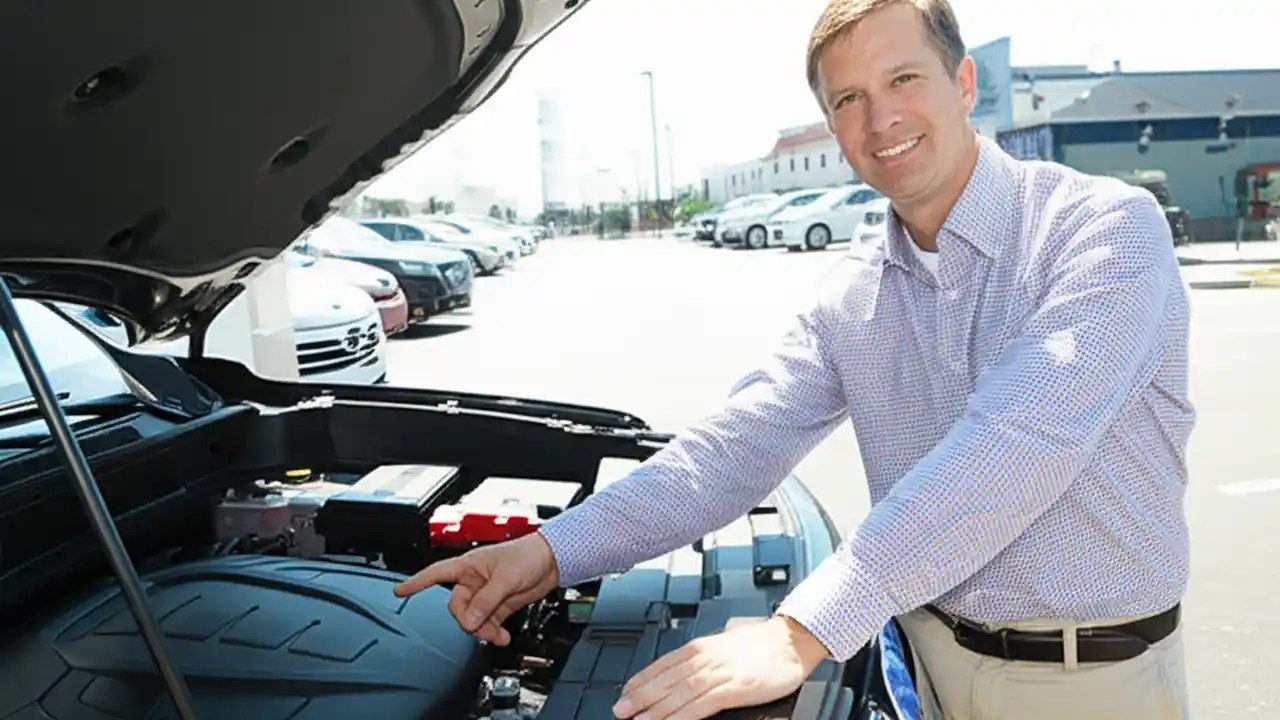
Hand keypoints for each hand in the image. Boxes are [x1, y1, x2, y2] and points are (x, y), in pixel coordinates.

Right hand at [393, 532, 559, 645]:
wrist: (551, 561)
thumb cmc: (528, 556)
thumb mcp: (506, 578)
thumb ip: (486, 600)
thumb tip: (470, 620)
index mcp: (469, 566)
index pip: (436, 574)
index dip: (416, 582)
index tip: (399, 591)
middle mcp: (474, 581)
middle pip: (457, 606)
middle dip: (468, 619)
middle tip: (482, 625)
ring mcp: (486, 595)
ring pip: (472, 619)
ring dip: (482, 631)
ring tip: (497, 635)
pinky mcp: (499, 606)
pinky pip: (487, 625)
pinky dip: (493, 634)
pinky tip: (501, 637)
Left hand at [612, 615, 829, 719]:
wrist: (791, 640)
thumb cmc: (761, 645)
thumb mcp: (724, 647)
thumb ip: (703, 659)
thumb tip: (682, 673)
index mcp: (700, 647)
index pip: (661, 665)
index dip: (640, 681)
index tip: (624, 693)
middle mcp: (704, 658)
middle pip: (664, 680)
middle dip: (639, 697)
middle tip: (620, 710)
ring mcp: (718, 672)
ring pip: (678, 693)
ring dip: (654, 709)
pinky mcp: (733, 687)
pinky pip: (701, 704)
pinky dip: (681, 715)